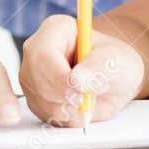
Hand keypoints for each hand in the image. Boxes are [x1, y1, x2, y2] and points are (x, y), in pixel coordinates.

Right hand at [19, 14, 145, 125]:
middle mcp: (36, 51)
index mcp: (55, 30)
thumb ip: (98, 65)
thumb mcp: (116, 58)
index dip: (59, 78)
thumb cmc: (115, 61)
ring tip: (90, 98)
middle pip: (37, 81)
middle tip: (90, 98)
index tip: (81, 92)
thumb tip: (77, 79)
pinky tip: (80, 107)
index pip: (43, 55)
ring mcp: (32, 76)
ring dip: (69, 110)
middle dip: (66, 98)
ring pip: (40, 102)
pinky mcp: (35, 98)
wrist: (115, 80)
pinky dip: (67, 118)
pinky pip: (45, 116)